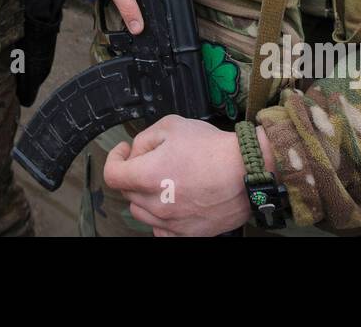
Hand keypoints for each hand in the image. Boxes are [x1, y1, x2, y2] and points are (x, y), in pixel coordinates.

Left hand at [102, 114, 272, 236]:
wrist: (248, 171)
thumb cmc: (212, 147)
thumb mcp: (172, 126)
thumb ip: (144, 140)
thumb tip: (135, 153)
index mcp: (148, 176)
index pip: (112, 175)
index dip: (115, 159)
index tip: (125, 151)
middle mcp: (156, 204)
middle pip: (128, 193)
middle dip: (133, 174)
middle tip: (152, 161)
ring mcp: (172, 222)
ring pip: (142, 213)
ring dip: (145, 197)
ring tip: (163, 183)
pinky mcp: (189, 233)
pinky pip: (163, 232)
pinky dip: (161, 220)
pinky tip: (170, 206)